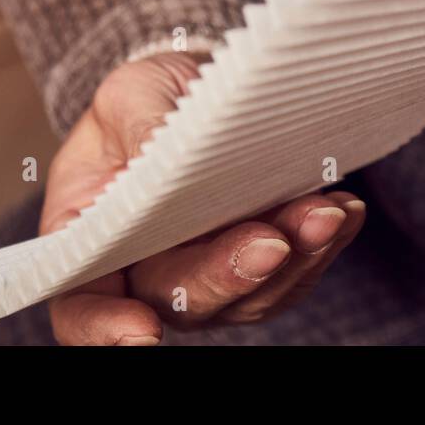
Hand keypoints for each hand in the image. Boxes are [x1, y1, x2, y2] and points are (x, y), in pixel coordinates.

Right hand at [40, 52, 365, 344]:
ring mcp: (205, 274)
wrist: (191, 92)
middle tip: (272, 243)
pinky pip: (293, 273)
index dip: (104, 328)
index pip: (81, 306)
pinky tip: (343, 213)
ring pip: (250, 295)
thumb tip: (166, 157)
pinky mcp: (259, 264)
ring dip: (293, 261)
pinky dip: (322, 246)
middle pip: (181, 301)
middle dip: (230, 275)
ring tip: (324, 215)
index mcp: (86, 241)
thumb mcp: (128, 95)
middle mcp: (144, 272)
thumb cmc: (143, 99)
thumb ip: (141, 128)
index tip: (142, 332)